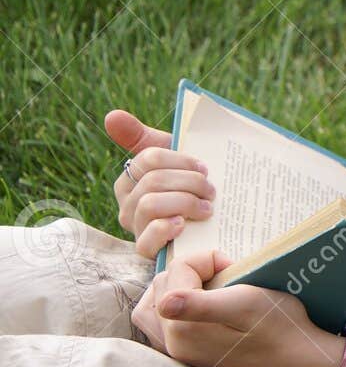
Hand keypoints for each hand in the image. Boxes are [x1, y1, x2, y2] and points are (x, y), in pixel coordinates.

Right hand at [106, 108, 216, 258]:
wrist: (213, 224)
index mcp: (131, 179)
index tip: (204, 167)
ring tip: (207, 208)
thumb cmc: (189, 188)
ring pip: (150, 205)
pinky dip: (166, 229)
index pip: (149, 159)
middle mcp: (127, 204)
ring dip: (185, 203)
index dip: (181, 160)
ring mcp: (135, 228)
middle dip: (189, 183)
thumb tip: (112, 115)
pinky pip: (145, 241)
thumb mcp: (172, 160)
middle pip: (152, 182)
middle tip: (212, 190)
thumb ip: (142, 137)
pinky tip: (184, 224)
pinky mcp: (147, 251)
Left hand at [131, 248, 345, 366]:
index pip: (178, 270)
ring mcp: (179, 352)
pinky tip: (197, 307)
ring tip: (205, 286)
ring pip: (153, 307)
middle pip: (162, 285)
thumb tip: (165, 302)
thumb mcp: (246, 305)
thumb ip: (200, 304)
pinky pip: (161, 326)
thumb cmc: (280, 328)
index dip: (208, 260)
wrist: (300, 363)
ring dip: (175, 287)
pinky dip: (173, 309)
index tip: (235, 268)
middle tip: (226, 277)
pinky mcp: (189, 357)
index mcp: (183, 327)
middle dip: (192, 272)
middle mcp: (172, 343)